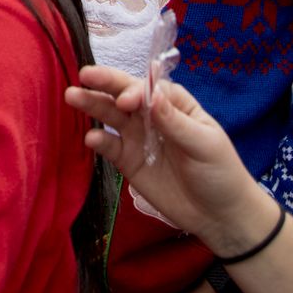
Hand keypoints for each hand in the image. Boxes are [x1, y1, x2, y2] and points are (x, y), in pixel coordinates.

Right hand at [67, 67, 280, 257]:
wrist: (219, 215)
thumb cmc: (220, 172)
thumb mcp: (204, 144)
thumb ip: (175, 122)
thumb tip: (150, 95)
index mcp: (174, 103)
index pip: (148, 88)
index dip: (134, 90)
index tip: (126, 102)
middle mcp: (152, 115)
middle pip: (124, 95)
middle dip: (104, 84)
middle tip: (83, 76)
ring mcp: (138, 138)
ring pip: (111, 117)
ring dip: (93, 106)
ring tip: (72, 96)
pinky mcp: (128, 162)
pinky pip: (110, 147)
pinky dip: (98, 141)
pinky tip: (90, 139)